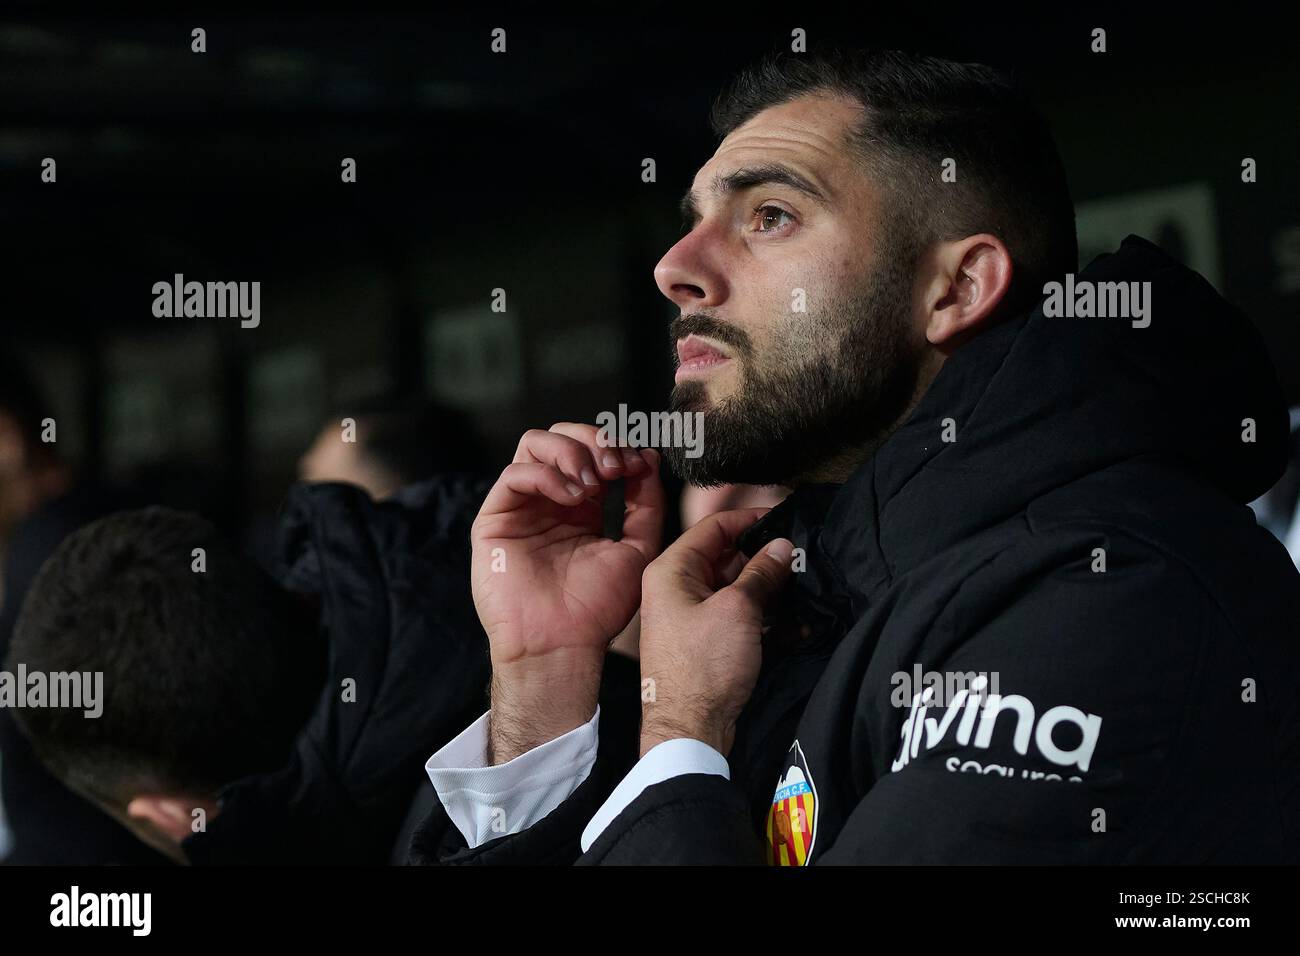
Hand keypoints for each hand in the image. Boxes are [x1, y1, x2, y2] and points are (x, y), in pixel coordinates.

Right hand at [472, 423, 663, 762]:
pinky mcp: (496, 517)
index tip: (639, 461)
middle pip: (564, 436)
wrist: (563, 643)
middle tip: (615, 465)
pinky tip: (570, 498)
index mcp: (585, 504)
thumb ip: (646, 502)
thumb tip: (649, 457)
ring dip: (570, 451)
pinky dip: (546, 474)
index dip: (619, 446)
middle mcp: (552, 499)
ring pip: (535, 443)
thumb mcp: (638, 546)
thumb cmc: (598, 606)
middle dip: (595, 441)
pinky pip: (514, 473)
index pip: (595, 451)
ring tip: (591, 483)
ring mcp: (523, 506)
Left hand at [638, 508, 793, 757]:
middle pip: (725, 558)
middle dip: (763, 557)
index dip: (749, 521)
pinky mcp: (705, 642)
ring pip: (734, 588)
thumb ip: (761, 573)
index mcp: (670, 570)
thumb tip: (780, 546)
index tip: (784, 520)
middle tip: (799, 556)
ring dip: (767, 588)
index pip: (713, 527)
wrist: (689, 730)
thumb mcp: (738, 610)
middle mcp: (675, 589)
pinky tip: (794, 621)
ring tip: (801, 586)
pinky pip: (736, 616)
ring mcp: (689, 617)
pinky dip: (762, 615)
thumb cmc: (703, 667)